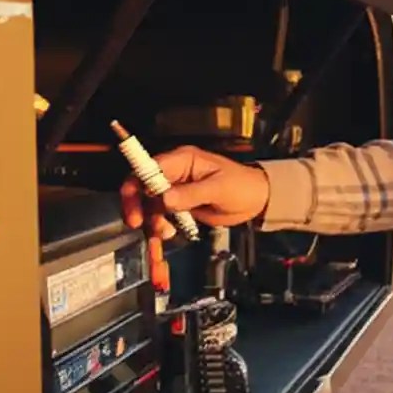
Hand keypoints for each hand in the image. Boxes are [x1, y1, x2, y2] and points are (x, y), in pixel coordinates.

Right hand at [119, 145, 270, 238]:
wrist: (256, 201)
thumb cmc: (242, 186)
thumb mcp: (219, 188)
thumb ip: (191, 193)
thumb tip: (165, 199)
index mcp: (182, 160)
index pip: (148, 167)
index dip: (137, 183)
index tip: (137, 203)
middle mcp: (174, 173)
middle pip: (141, 185)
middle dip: (137, 205)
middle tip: (138, 223)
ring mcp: (174, 190)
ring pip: (148, 204)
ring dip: (151, 219)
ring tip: (165, 232)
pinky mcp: (178, 206)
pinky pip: (159, 216)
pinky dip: (159, 226)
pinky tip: (170, 233)